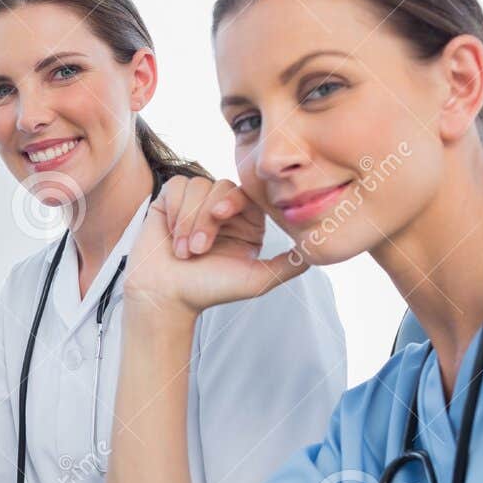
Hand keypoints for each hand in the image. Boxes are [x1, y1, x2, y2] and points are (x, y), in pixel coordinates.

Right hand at [122, 175, 307, 317]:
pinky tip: (171, 236)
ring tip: (184, 251)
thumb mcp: (256, 280)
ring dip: (188, 220)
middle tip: (199, 248)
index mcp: (247, 222)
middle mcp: (222, 210)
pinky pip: (177, 185)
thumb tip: (316, 250)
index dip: (233, 199)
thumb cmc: (208, 290)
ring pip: (197, 186)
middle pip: (220, 187)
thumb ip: (289, 265)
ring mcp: (195, 204)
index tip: (220, 214)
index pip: (247, 194)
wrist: (166, 297)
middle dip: (205, 217)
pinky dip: (174, 210)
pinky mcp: (170, 202)